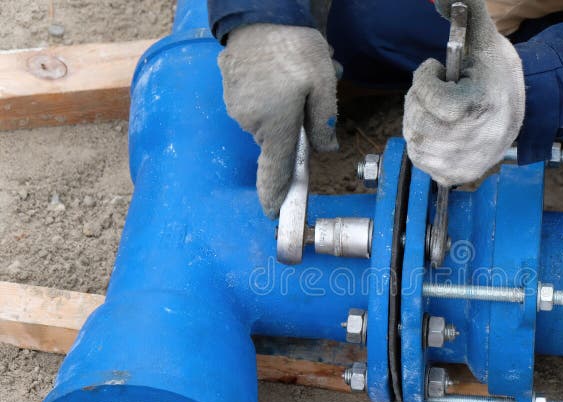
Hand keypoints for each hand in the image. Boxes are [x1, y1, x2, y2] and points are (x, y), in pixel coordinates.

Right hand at [219, 24, 337, 217]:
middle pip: (277, 141)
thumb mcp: (323, 85)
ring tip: (294, 77)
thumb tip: (325, 151)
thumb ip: (324, 123)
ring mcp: (236, 107)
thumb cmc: (294, 49)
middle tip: (308, 95)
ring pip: (267, 122)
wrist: (262, 14)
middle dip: (294, 127)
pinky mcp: (230, 92)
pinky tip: (277, 73)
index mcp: (275, 126)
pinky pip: (254, 105)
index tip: (272, 214)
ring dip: (282, 108)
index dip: (274, 195)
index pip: (273, 172)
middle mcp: (251, 122)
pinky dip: (268, 97)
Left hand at [403, 0, 524, 186]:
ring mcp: (464, 161)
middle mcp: (473, 140)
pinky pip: (419, 159)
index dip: (425, 79)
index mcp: (480, 105)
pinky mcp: (456, 175)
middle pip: (416, 120)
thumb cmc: (496, 73)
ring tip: (439, 111)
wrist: (519, 110)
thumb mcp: (484, 39)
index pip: (427, 96)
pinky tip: (440, 130)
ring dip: (418, 120)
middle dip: (419, 100)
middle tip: (437, 93)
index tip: (438, 71)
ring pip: (413, 140)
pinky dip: (421, 143)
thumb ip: (467, 12)